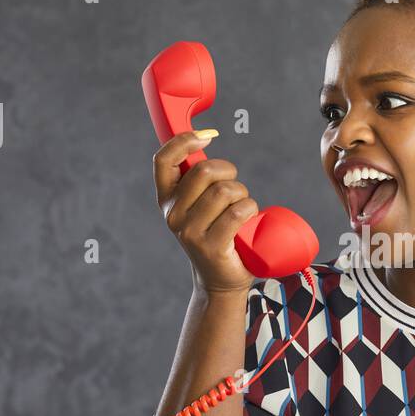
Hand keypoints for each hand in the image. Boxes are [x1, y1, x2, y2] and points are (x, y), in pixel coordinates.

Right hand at [153, 129, 258, 294]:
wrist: (220, 279)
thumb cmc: (216, 233)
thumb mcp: (199, 205)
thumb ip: (197, 180)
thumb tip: (204, 136)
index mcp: (166, 199)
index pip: (163, 160)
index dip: (185, 141)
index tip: (208, 136)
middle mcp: (172, 214)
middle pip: (205, 171)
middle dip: (229, 172)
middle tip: (235, 188)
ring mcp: (189, 232)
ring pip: (225, 191)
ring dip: (243, 194)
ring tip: (242, 208)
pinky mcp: (211, 247)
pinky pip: (238, 212)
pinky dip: (251, 210)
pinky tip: (249, 220)